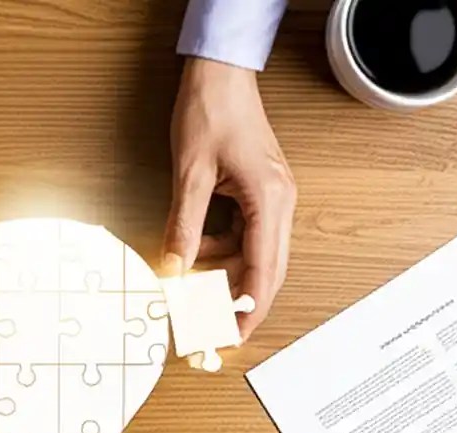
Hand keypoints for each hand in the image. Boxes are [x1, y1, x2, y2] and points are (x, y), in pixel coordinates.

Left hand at [163, 58, 295, 341]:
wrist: (220, 74)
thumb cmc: (211, 112)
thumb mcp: (190, 173)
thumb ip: (185, 225)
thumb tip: (176, 266)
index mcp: (270, 200)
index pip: (264, 270)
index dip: (249, 308)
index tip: (234, 335)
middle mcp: (280, 201)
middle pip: (268, 269)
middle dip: (243, 301)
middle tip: (218, 328)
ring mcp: (274, 197)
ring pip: (257, 253)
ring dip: (228, 272)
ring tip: (197, 288)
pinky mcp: (262, 191)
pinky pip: (247, 234)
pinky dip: (224, 248)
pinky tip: (198, 249)